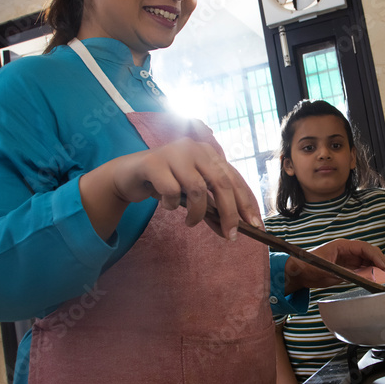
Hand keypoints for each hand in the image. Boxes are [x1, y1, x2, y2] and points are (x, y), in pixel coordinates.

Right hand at [80, 137, 260, 239]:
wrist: (128, 176)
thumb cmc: (165, 184)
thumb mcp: (191, 195)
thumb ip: (211, 208)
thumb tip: (232, 230)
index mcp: (208, 153)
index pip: (234, 178)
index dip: (247, 202)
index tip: (256, 225)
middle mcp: (194, 148)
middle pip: (221, 183)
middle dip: (229, 213)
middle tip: (231, 235)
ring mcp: (174, 152)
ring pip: (198, 189)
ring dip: (197, 213)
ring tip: (190, 222)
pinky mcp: (154, 162)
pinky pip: (172, 191)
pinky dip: (171, 204)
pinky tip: (167, 205)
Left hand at [284, 239, 384, 292]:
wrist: (298, 273)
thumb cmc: (309, 267)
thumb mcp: (329, 272)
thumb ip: (348, 275)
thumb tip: (366, 277)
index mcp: (342, 246)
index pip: (364, 247)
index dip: (375, 256)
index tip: (383, 266)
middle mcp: (346, 250)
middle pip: (368, 253)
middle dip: (378, 262)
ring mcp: (346, 258)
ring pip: (366, 260)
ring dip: (374, 268)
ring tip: (380, 278)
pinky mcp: (346, 267)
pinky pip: (361, 268)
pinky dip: (368, 273)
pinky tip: (371, 279)